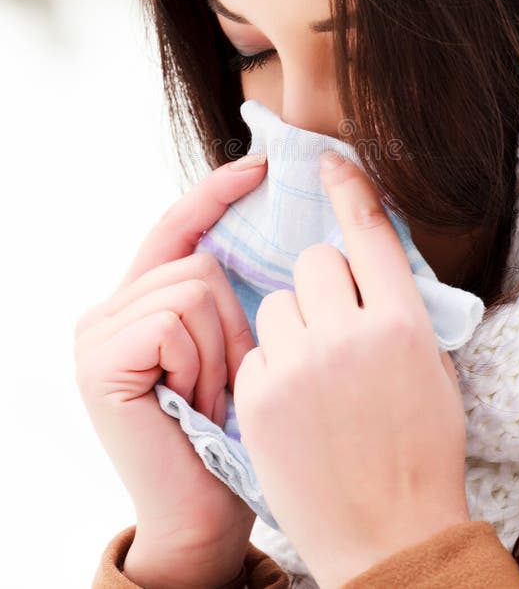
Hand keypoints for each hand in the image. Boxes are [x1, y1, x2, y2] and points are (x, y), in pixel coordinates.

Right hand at [74, 153, 266, 588]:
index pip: (175, 229)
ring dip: (219, 350)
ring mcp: (96, 334)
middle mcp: (105, 312)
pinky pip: (175, 320)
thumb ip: (222, 294)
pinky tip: (189, 405)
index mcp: (135, 304)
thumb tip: (261, 223)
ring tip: (207, 399)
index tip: (257, 164)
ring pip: (193, 287)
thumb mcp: (226, 348)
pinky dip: (199, 364)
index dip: (214, 193)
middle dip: (231, 326)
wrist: (204, 515)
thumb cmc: (229, 433)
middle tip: (224, 385)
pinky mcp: (100, 358)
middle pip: (196, 261)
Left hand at [234, 152, 469, 588]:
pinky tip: (290, 406)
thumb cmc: (420, 451)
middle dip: (322, 285)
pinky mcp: (257, 396)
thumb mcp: (432, 371)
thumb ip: (400, 312)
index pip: (370, 233)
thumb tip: (369, 265)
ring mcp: (298, 365)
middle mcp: (349, 335)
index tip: (329, 161)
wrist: (387, 538)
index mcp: (403, 324)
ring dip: (290, 327)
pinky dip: (268, 367)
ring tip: (311, 376)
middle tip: (333, 325)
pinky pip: (255, 349)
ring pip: (275, 303)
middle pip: (315, 262)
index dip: (349, 189)